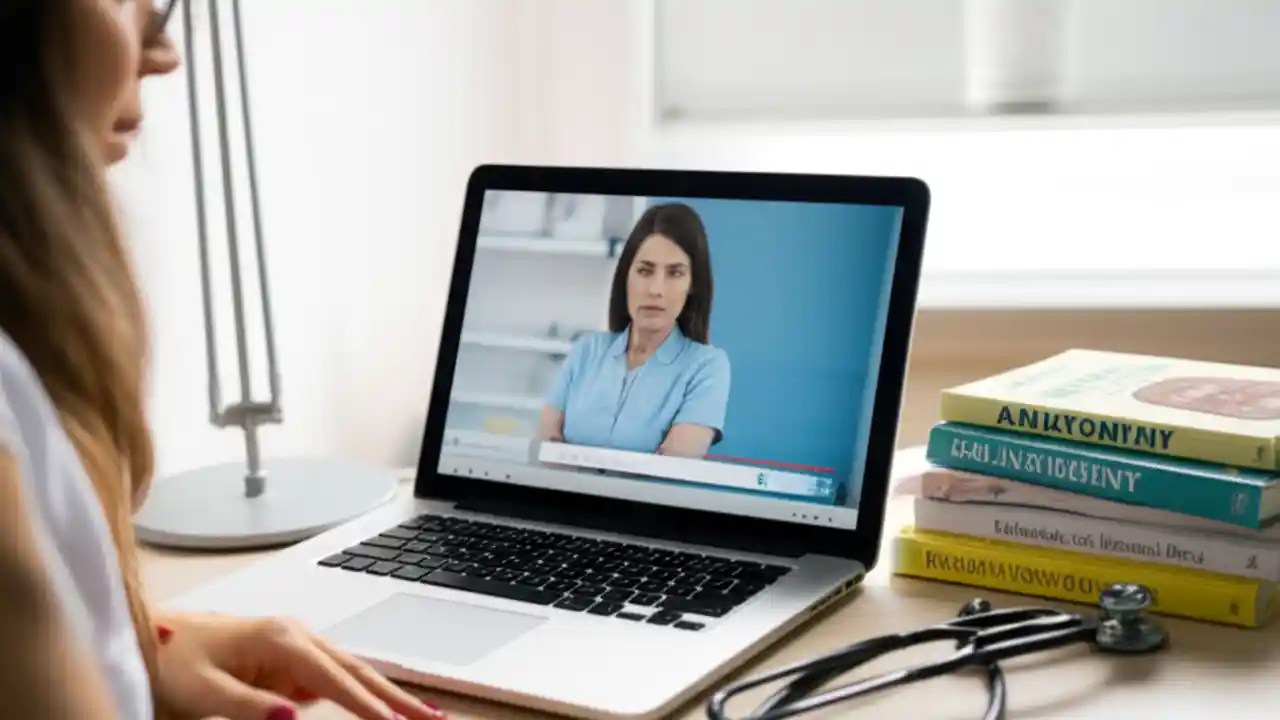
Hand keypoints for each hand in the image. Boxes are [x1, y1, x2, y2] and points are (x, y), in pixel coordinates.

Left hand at [152, 611, 446, 719]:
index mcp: (280, 640)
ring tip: (425, 716)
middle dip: (399, 698)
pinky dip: (365, 694)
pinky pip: (337, 678)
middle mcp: (297, 636)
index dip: (369, 707)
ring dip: (389, 696)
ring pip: (354, 672)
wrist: (150, 634)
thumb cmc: (169, 658)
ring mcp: (297, 645)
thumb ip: (245, 706)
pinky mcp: (292, 658)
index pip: (336, 680)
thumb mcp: (199, 690)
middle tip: (438, 719)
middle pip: (360, 671)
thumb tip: (294, 715)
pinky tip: (385, 707)